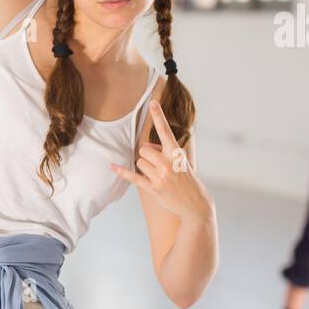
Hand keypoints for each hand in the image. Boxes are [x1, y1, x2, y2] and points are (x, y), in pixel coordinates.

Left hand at [109, 100, 214, 224]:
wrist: (196, 206)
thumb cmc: (189, 183)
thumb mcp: (183, 163)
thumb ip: (166, 152)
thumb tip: (148, 147)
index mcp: (177, 154)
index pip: (166, 131)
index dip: (159, 116)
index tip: (153, 102)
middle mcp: (168, 163)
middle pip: (144, 149)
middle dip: (146, 155)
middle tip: (156, 164)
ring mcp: (160, 176)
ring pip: (139, 162)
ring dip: (144, 167)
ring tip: (156, 176)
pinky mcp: (153, 189)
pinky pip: (133, 177)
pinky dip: (122, 172)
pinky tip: (113, 167)